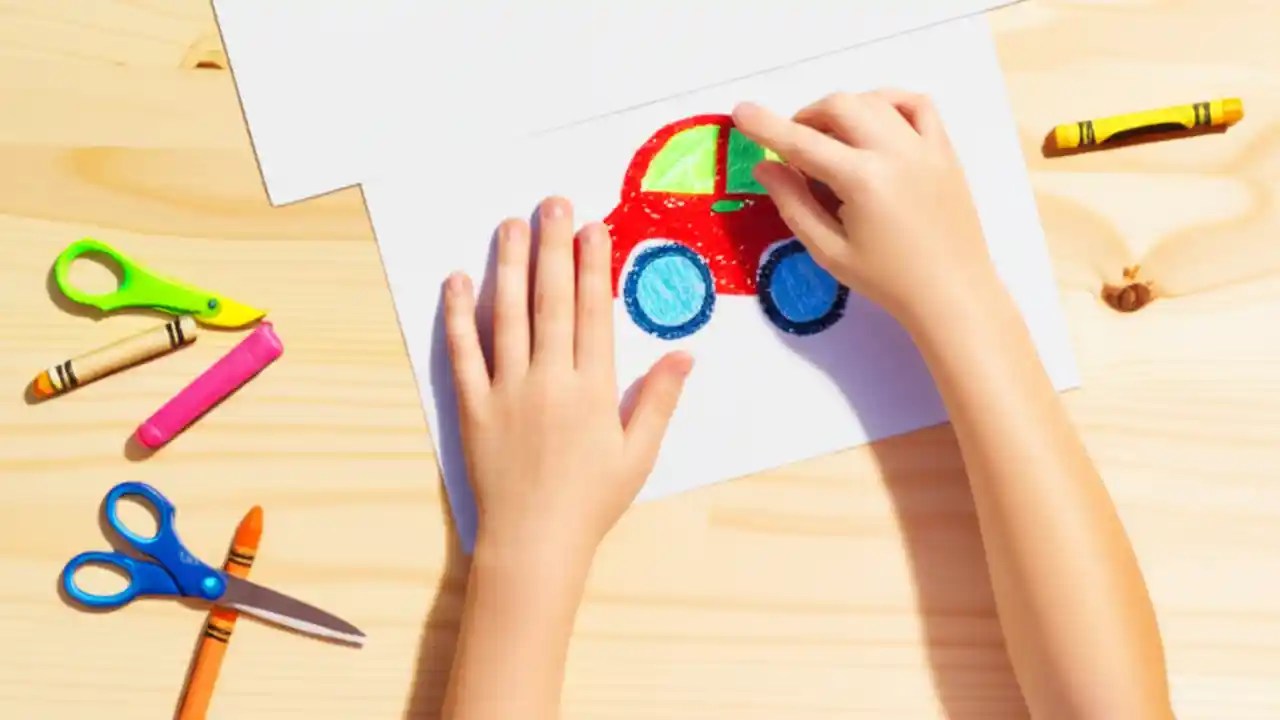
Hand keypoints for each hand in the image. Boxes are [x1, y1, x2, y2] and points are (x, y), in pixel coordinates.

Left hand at [444, 196, 693, 563]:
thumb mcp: (639, 454)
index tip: (593, 227)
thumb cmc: (592, 501)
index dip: (594, 265)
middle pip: (552, 301)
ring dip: (510, 266)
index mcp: (593, 389)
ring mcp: (508, 390)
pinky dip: (459, 315)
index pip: (593, 312)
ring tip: (510, 225)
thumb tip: (686, 352)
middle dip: (553, 247)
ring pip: (508, 315)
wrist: (534, 543)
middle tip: (552, 202)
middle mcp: (550, 379)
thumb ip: (660, 399)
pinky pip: (463, 352)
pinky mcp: (474, 406)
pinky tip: (458, 280)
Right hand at [732, 90, 1001, 330]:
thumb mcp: (829, 251)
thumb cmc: (887, 281)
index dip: (767, 126)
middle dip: (807, 118)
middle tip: (795, 147)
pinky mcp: (944, 150)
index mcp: (862, 180)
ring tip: (832, 140)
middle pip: (839, 106)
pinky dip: (888, 102)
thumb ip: (794, 204)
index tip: (741, 112)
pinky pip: (916, 104)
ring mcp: (924, 146)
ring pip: (874, 100)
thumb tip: (765, 167)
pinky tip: (874, 121)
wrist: (952, 293)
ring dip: (843, 110)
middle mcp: (894, 152)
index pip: (802, 142)